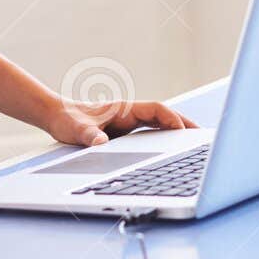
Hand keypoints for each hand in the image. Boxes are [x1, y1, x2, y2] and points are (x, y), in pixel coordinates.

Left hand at [44, 98, 198, 146]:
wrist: (57, 116)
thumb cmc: (67, 120)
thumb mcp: (76, 130)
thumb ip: (89, 136)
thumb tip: (101, 142)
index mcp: (124, 109)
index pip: (155, 109)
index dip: (170, 118)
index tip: (182, 131)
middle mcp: (129, 113)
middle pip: (163, 115)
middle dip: (183, 124)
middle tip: (201, 136)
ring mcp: (129, 121)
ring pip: (159, 124)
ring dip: (176, 131)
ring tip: (194, 143)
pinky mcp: (126, 130)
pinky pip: (151, 132)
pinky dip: (165, 137)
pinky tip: (172, 148)